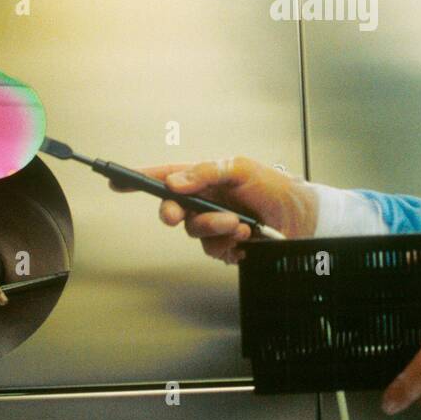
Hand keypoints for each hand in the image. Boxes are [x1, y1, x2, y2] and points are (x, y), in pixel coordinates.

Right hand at [111, 157, 317, 262]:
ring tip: (239, 224)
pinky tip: (246, 237)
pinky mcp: (226, 247)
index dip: (140, 179)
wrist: (303, 220)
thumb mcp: (241, 168)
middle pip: (173, 209)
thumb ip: (206, 172)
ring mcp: (216, 226)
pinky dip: (229, 244)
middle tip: (175, 215)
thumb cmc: (276, 188)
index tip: (117, 180)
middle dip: (172, 213)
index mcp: (207, 178)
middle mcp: (207, 202)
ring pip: (194, 233)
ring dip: (215, 228)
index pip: (167, 177)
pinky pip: (213, 250)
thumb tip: (175, 181)